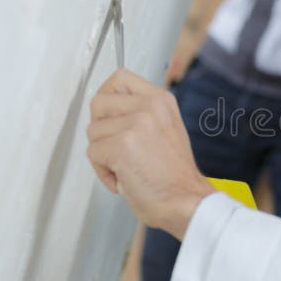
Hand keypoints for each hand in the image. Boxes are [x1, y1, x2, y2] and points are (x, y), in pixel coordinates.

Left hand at [86, 68, 213, 238]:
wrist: (187, 202)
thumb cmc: (174, 176)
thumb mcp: (165, 130)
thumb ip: (140, 114)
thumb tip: (107, 112)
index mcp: (161, 100)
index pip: (119, 79)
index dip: (108, 98)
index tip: (111, 118)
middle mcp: (150, 106)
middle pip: (98, 103)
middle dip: (101, 129)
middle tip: (119, 148)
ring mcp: (137, 123)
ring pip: (93, 131)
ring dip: (103, 155)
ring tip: (127, 168)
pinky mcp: (122, 145)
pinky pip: (93, 153)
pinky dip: (104, 172)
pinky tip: (125, 179)